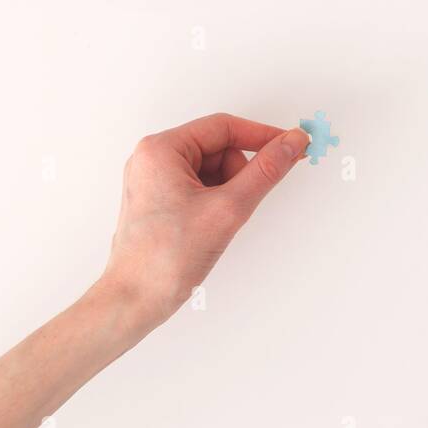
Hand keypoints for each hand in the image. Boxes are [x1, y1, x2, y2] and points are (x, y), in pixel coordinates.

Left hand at [101, 113, 311, 326]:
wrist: (135, 300)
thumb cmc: (167, 257)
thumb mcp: (228, 208)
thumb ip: (266, 171)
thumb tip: (292, 143)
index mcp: (160, 150)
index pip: (224, 127)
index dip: (262, 136)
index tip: (291, 147)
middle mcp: (153, 159)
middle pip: (218, 149)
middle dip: (239, 175)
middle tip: (237, 205)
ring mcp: (154, 180)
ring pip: (212, 170)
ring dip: (228, 192)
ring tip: (216, 223)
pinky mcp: (159, 200)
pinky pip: (200, 187)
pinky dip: (216, 202)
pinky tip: (209, 227)